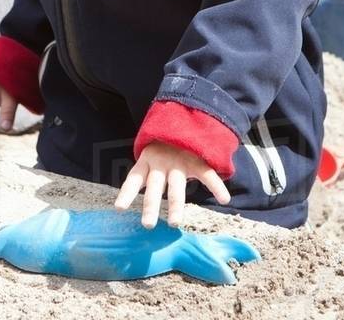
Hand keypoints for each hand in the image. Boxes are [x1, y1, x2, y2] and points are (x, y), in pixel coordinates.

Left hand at [114, 142, 230, 228]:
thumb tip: (130, 201)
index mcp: (147, 161)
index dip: (126, 193)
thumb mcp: (150, 156)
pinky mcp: (197, 161)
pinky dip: (217, 187)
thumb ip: (145, 174)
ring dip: (176, 206)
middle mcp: (161, 163)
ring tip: (174, 223)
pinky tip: (224, 199)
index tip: (120, 209)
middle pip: (155, 187)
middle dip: (151, 206)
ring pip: (177, 187)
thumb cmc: (163, 146)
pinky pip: (207, 175)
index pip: (134, 179)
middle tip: (148, 225)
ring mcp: (179, 162)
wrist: (183, 119)